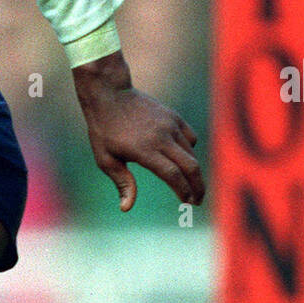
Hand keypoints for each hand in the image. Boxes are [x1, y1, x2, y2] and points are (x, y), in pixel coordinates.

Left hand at [73, 52, 204, 211]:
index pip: (172, 175)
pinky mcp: (174, 116)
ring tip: (189, 184)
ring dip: (193, 171)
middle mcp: (162, 137)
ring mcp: (170, 125)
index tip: (187, 204)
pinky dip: (190, 150)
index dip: (183, 191)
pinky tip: (181, 158)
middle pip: (190, 166)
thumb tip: (126, 207)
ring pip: (191, 153)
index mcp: (144, 150)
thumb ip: (121, 182)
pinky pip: (190, 138)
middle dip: (198, 186)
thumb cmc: (104, 130)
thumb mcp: (105, 159)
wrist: (110, 95)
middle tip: (197, 201)